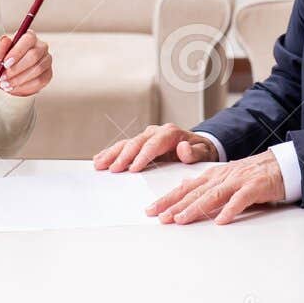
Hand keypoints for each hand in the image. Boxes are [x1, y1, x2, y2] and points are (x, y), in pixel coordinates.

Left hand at [0, 32, 51, 96]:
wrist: (6, 78)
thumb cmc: (1, 63)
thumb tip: (5, 39)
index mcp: (29, 37)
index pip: (28, 39)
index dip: (17, 52)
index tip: (5, 64)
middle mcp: (41, 46)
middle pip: (34, 55)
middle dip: (17, 68)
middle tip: (3, 77)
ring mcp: (46, 60)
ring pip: (37, 69)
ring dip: (19, 79)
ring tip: (6, 84)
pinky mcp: (48, 74)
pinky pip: (39, 81)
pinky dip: (25, 86)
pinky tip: (15, 87)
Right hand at [93, 122, 218, 171]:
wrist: (198, 146)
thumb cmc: (200, 150)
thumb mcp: (204, 152)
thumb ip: (194, 152)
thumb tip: (182, 148)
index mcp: (170, 134)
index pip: (153, 144)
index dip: (142, 156)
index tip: (134, 169)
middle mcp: (156, 132)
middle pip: (136, 143)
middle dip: (123, 156)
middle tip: (113, 170)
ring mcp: (147, 137)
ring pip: (126, 143)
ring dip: (112, 154)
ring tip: (99, 164)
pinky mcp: (141, 143)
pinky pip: (124, 146)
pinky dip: (111, 153)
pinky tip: (100, 159)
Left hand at [147, 151, 284, 224]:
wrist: (280, 166)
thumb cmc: (252, 175)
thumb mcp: (225, 177)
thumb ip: (206, 184)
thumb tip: (184, 188)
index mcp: (213, 175)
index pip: (185, 188)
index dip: (168, 199)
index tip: (151, 210)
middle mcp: (222, 177)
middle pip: (195, 192)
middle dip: (175, 205)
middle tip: (160, 218)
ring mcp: (238, 181)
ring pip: (213, 195)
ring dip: (195, 208)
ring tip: (181, 220)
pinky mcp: (255, 187)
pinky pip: (241, 199)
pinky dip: (230, 209)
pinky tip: (221, 220)